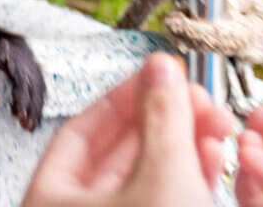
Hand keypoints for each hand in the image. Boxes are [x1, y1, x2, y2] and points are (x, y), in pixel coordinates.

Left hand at [22, 53, 235, 206]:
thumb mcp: (161, 174)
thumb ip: (162, 117)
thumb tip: (161, 69)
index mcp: (50, 200)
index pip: (80, 131)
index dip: (122, 96)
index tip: (154, 74)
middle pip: (117, 152)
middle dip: (162, 118)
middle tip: (190, 94)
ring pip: (146, 177)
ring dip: (182, 144)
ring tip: (211, 120)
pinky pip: (163, 199)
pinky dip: (187, 176)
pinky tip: (212, 153)